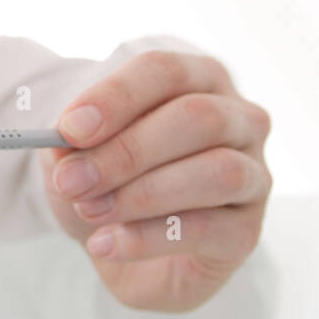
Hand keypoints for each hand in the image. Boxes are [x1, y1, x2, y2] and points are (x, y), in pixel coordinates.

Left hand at [38, 50, 271, 310]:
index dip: (117, 97)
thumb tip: (66, 144)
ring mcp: (252, 175)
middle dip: (126, 151)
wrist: (125, 247)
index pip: (165, 71)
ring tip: (90, 211)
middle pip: (196, 117)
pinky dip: (147, 238)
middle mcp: (238, 120)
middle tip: (72, 180)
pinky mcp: (245, 231)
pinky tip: (105, 244)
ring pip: (216, 171)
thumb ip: (73, 143)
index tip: (69, 129)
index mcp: (198, 81)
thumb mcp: (79, 155)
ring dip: (142, 194)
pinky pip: (207, 229)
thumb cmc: (109, 183)